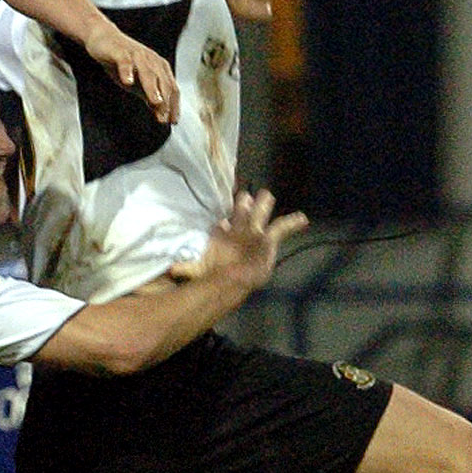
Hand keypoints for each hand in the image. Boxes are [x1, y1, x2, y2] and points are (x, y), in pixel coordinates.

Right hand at [78, 20, 178, 123]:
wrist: (104, 38)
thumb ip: (150, 96)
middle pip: (162, 82)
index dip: (173, 105)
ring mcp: (137, 55)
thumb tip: (162, 114)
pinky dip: (127, 71)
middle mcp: (152, 61)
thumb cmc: (123, 62)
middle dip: (165, 101)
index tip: (172, 122)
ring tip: (155, 102)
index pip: (171, 88)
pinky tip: (128, 82)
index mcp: (159, 68)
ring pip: (147, 73)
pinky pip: (126, 62)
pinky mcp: (121, 52)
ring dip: (152, 88)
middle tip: (164, 118)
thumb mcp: (138, 83)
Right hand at [170, 190, 306, 295]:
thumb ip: (182, 268)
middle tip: (245, 196)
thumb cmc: (210, 275)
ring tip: (268, 195)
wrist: (230, 277)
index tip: (222, 220)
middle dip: (243, 205)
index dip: (222, 222)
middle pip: (240, 213)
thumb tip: (168, 269)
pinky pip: (282, 228)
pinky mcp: (268, 238)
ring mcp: (253, 232)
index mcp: (218, 238)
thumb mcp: (192, 270)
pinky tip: (304, 219)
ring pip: (260, 213)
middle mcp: (236, 231)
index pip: (221, 225)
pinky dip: (294, 223)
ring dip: (263, 204)